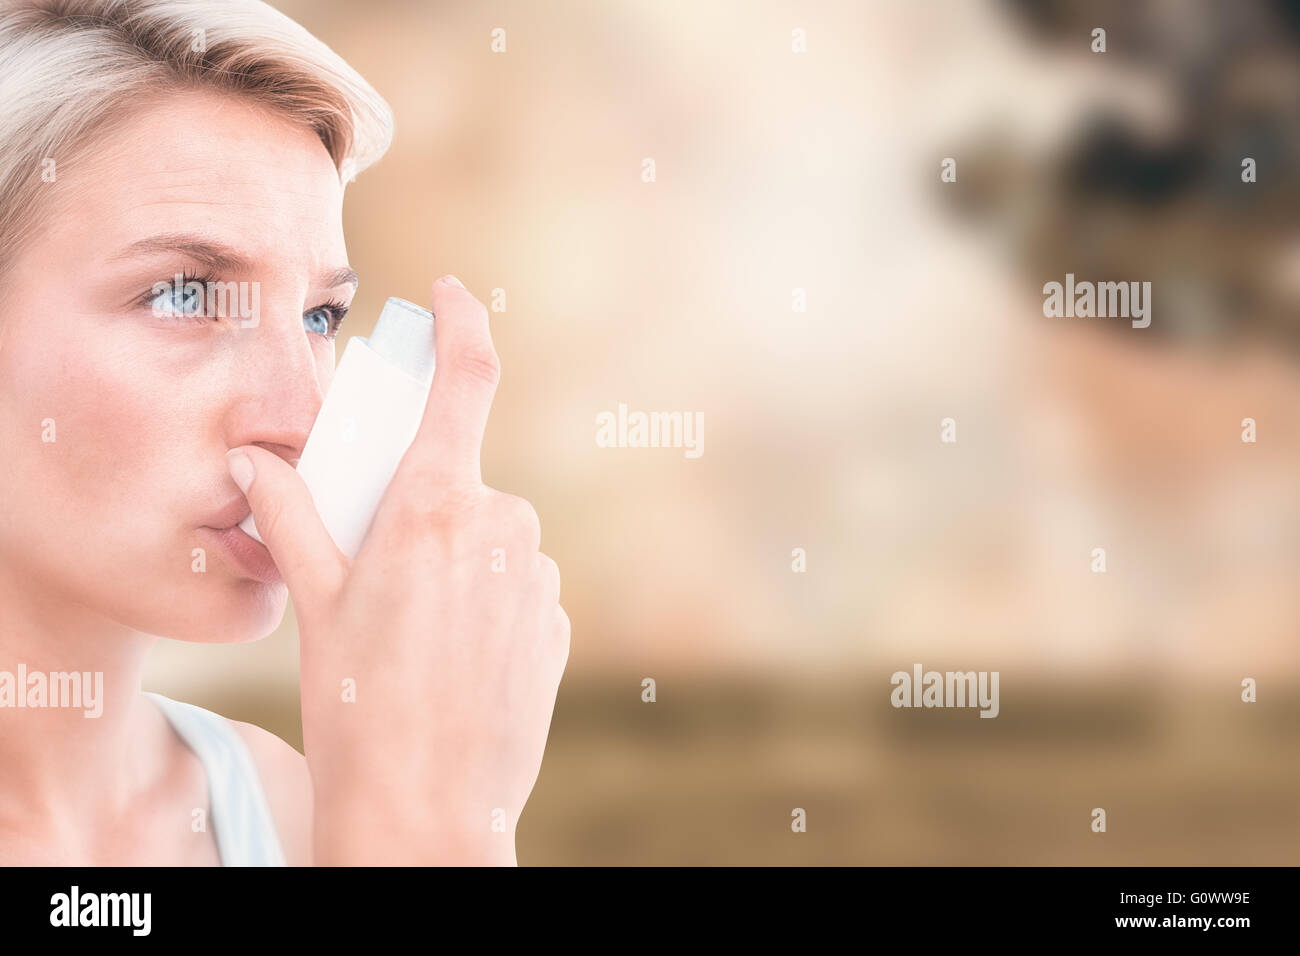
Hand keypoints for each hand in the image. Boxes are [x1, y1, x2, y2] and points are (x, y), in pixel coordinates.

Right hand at [226, 276, 568, 864]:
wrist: (425, 806)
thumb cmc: (357, 702)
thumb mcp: (315, 603)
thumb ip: (291, 515)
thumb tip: (256, 459)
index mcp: (435, 506)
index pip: (466, 380)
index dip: (461, 323)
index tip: (450, 293)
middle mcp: (501, 527)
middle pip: (462, 480)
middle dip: (423, 505)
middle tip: (382, 567)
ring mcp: (537, 576)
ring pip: (491, 536)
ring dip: (457, 559)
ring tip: (414, 632)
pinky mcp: (557, 621)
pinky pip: (518, 585)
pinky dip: (487, 601)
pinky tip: (454, 657)